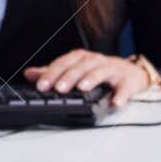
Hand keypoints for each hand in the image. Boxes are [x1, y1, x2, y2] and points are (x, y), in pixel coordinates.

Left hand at [23, 50, 153, 108]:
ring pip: (100, 72)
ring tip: (82, 88)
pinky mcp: (127, 81)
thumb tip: (29, 74)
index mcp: (81, 58)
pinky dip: (120, 95)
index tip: (41, 85)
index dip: (52, 73)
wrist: (131, 73)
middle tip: (58, 88)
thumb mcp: (75, 70)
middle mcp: (96, 61)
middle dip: (69, 77)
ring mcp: (112, 70)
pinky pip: (124, 88)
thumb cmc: (99, 72)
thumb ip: (53, 73)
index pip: (64, 63)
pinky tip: (114, 103)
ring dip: (91, 79)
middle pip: (81, 66)